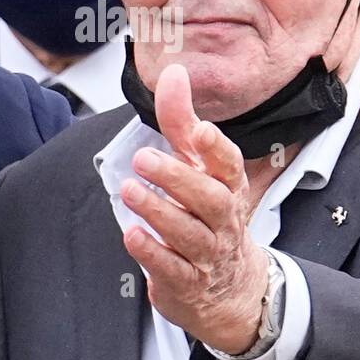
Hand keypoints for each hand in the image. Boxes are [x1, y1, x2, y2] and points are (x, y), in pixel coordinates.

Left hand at [119, 64, 268, 354]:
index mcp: (228, 186)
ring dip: (159, 212)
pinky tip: (131, 234)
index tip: (201, 131)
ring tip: (130, 190)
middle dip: (177, 178)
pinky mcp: (188, 281)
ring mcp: (208, 252)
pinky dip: (152, 252)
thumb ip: (181, 122)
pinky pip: (173, 268)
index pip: (229, 165)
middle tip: (143, 159)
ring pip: (190, 233)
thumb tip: (173, 73)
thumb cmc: (207, 213)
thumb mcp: (196, 166)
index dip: (216, 149)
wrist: (229, 286)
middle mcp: (223, 219)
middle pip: (210, 199)